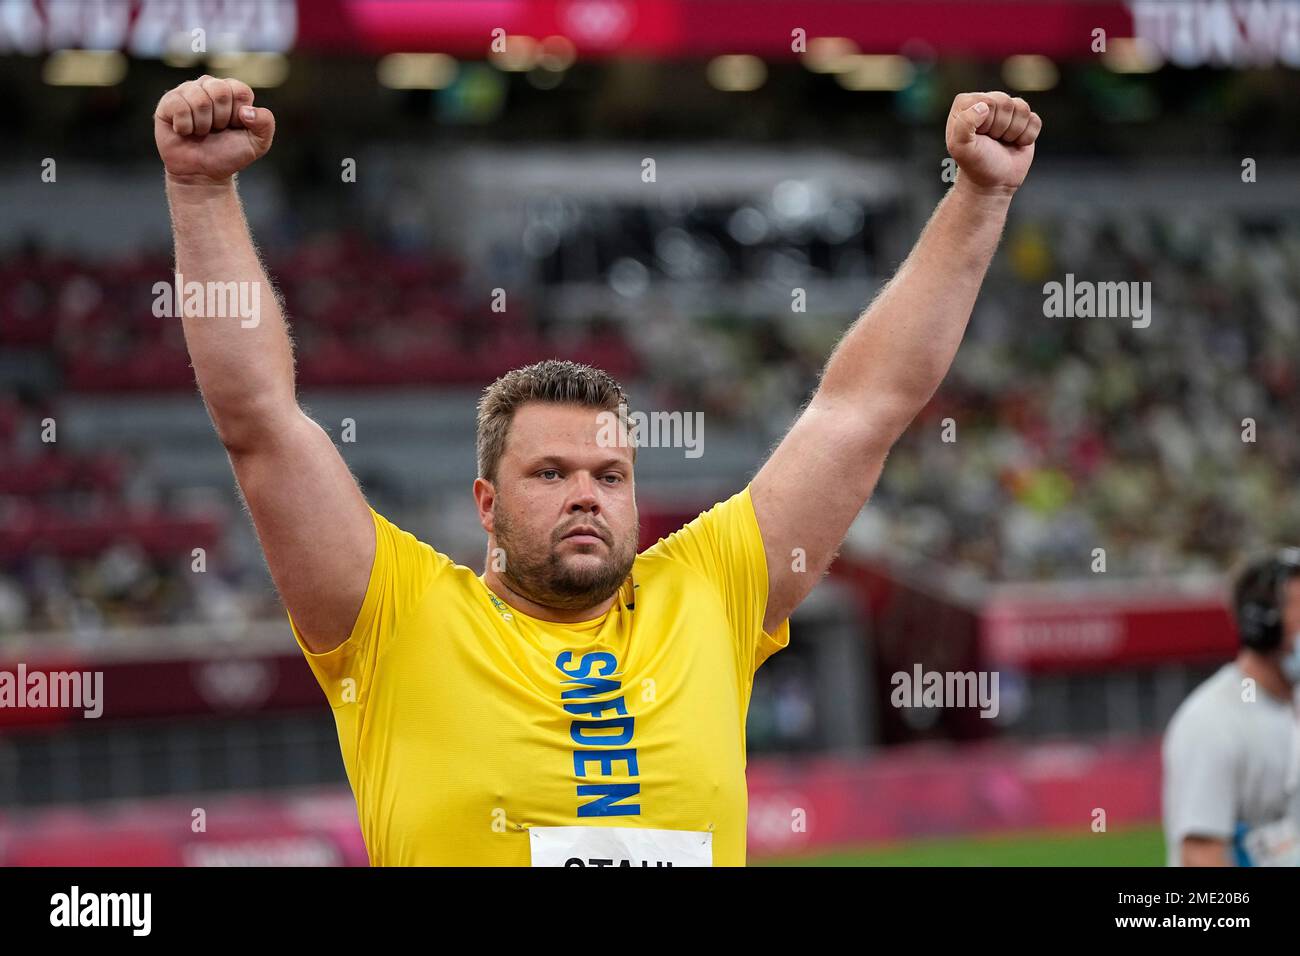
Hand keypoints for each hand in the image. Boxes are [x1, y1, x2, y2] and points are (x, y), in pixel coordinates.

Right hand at [154, 76, 274, 184]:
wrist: (203, 173)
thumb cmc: (229, 154)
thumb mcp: (258, 143)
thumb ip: (265, 123)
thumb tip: (247, 111)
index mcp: (232, 91)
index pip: (240, 90)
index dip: (238, 114)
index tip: (234, 126)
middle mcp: (209, 86)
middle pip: (219, 91)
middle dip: (221, 119)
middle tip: (216, 130)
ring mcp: (187, 92)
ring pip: (199, 99)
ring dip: (203, 125)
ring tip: (201, 132)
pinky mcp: (168, 102)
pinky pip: (179, 106)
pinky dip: (185, 126)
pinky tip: (185, 131)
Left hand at [945, 91, 1040, 195]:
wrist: (993, 182)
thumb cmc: (975, 164)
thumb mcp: (960, 147)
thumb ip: (964, 124)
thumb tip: (984, 106)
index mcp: (966, 104)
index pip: (987, 101)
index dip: (986, 122)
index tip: (979, 136)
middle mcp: (986, 102)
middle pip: (1006, 103)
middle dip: (1000, 127)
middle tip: (991, 141)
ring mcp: (1007, 110)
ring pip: (1022, 109)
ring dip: (1013, 131)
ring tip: (1001, 141)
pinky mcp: (1025, 120)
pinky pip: (1034, 120)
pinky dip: (1027, 137)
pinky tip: (1015, 143)